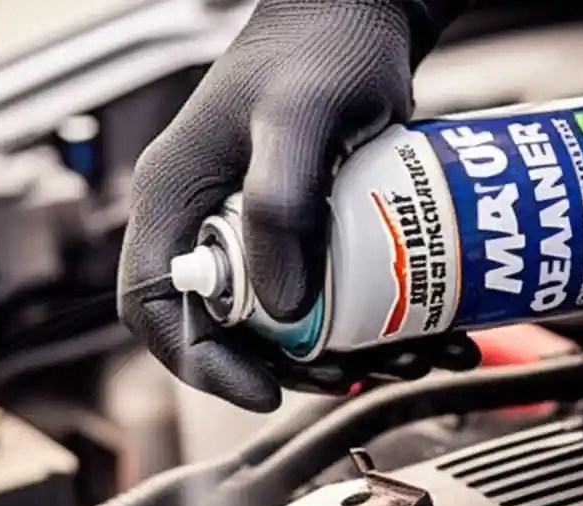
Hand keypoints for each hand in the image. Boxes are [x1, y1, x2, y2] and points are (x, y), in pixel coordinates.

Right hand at [118, 0, 466, 411]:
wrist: (367, 11)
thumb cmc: (326, 42)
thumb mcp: (302, 117)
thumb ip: (282, 204)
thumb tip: (283, 310)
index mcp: (174, 198)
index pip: (153, 305)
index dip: (198, 362)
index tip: (264, 391)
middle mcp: (206, 222)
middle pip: (228, 330)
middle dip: (291, 367)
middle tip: (354, 371)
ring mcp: (254, 229)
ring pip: (284, 323)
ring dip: (344, 353)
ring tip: (412, 353)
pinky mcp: (302, 230)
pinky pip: (326, 294)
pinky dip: (373, 325)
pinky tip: (429, 331)